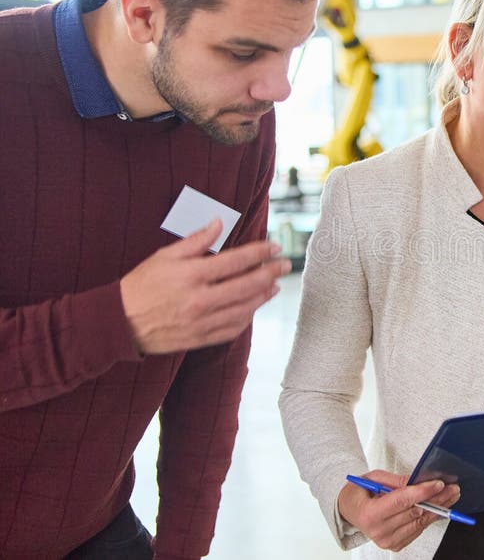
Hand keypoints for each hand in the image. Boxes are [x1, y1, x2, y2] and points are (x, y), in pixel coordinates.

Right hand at [120, 219, 290, 353]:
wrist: (119, 323)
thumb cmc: (141, 285)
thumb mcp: (165, 256)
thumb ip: (196, 240)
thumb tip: (219, 223)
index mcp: (191, 275)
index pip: (236, 261)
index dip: (260, 252)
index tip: (274, 247)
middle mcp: (199, 300)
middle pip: (247, 285)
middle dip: (271, 273)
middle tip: (284, 265)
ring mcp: (201, 322)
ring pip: (244, 309)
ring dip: (263, 296)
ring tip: (274, 285)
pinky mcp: (200, 339)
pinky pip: (232, 329)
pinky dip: (247, 317)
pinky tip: (253, 307)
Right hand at [338, 470, 461, 551]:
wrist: (350, 511)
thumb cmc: (360, 494)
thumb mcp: (373, 478)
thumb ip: (395, 480)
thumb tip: (417, 480)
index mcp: (370, 513)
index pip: (402, 501)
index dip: (422, 492)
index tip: (438, 484)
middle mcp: (379, 530)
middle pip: (415, 512)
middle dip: (435, 499)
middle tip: (451, 487)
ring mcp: (388, 540)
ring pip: (420, 523)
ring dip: (438, 509)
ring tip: (451, 496)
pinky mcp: (396, 545)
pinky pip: (418, 530)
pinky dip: (430, 518)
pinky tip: (440, 507)